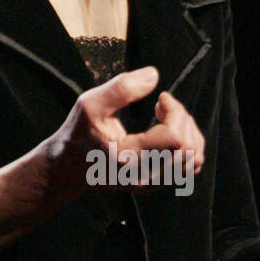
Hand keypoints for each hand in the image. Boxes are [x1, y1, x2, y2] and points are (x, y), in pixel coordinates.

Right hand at [46, 66, 204, 198]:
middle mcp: (142, 176)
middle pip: (188, 148)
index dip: (176, 112)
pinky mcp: (155, 185)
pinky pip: (188, 168)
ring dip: (188, 132)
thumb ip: (121, 88)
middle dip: (183, 119)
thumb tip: (154, 75)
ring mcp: (150, 184)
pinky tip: (169, 132)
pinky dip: (187, 146)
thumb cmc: (77, 134)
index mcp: (127, 158)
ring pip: (193, 160)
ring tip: (166, 118)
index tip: (161, 99)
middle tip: (163, 106)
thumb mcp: (90, 104)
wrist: (66, 169)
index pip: (175, 138)